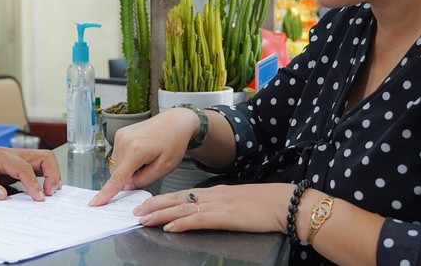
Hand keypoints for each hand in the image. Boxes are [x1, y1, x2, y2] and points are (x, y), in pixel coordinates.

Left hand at [0, 147, 61, 201]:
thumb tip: (1, 195)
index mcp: (0, 156)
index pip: (23, 167)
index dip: (33, 183)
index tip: (38, 198)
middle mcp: (12, 154)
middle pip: (43, 156)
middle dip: (52, 174)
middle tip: (50, 194)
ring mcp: (17, 158)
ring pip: (44, 160)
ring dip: (52, 175)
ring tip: (50, 193)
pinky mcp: (19, 165)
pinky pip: (39, 167)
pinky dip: (47, 177)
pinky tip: (46, 189)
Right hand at [89, 108, 196, 205]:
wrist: (175, 122)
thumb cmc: (174, 143)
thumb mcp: (164, 167)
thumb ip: (144, 180)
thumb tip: (127, 186)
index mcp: (136, 151)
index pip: (117, 178)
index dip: (106, 193)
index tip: (94, 203)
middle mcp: (124, 141)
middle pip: (116, 172)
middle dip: (128, 177)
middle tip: (148, 169)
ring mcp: (120, 136)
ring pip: (116, 164)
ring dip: (127, 168)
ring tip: (146, 159)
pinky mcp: (120, 133)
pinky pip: (118, 155)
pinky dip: (127, 159)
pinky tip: (141, 153)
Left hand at [134, 183, 291, 233]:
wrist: (284, 203)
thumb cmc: (265, 204)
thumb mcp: (238, 201)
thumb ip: (221, 204)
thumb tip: (207, 211)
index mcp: (215, 192)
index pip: (182, 194)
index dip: (163, 199)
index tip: (147, 203)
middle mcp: (212, 196)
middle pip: (176, 199)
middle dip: (154, 205)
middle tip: (136, 211)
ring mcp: (217, 205)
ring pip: (182, 208)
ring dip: (160, 214)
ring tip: (144, 219)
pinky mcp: (224, 217)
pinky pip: (198, 220)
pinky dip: (181, 223)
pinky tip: (169, 227)